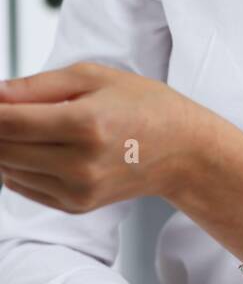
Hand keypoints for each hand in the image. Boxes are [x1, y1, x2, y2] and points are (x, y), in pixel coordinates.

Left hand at [0, 61, 214, 212]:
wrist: (183, 151)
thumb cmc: (144, 106)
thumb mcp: (95, 77)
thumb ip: (39, 85)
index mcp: (85, 124)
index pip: (9, 122)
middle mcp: (79, 163)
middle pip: (3, 149)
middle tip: (7, 110)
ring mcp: (77, 190)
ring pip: (8, 171)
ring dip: (6, 147)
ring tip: (28, 126)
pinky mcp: (76, 206)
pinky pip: (23, 188)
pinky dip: (17, 167)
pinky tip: (37, 148)